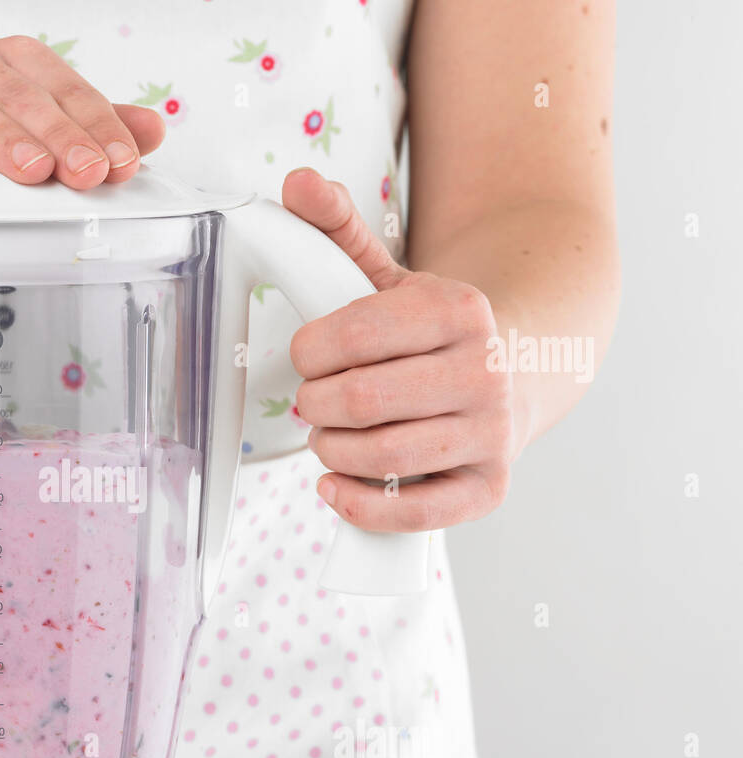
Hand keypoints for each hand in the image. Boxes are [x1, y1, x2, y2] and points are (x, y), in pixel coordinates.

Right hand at [0, 35, 165, 189]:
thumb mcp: (15, 128)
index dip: (98, 125)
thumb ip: (81, 129)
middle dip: (60, 136)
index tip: (124, 163)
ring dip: (3, 138)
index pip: (65, 89)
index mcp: (10, 65)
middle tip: (89, 173)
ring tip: (32, 171)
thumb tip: (151, 131)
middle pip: (21, 96)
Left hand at [285, 169, 517, 532]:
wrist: (523, 368)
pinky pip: (414, 513)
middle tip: (312, 401)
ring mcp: (493, 433)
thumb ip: (338, 230)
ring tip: (328, 437)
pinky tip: (337, 484)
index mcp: (459, 310)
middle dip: (313, 405)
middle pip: (358, 400)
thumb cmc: (436, 333)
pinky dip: (359, 504)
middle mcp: (485, 371)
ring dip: (330, 451)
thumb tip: (294, 183)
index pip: (352, 335)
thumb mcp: (391, 276)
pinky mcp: (490, 486)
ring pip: (379, 456)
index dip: (308, 352)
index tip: (307, 356)